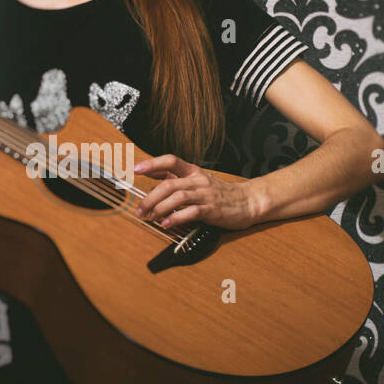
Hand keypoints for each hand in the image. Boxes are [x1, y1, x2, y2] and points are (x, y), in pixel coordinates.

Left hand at [132, 154, 261, 230]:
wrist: (247, 201)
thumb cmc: (219, 193)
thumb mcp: (197, 180)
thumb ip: (176, 177)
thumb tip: (152, 172)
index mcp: (193, 171)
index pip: (170, 160)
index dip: (152, 163)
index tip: (136, 169)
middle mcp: (198, 180)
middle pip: (169, 184)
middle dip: (150, 197)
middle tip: (139, 209)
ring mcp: (205, 194)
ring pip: (177, 197)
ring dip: (160, 208)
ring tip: (150, 217)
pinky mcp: (212, 210)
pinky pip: (191, 212)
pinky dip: (176, 218)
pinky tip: (166, 223)